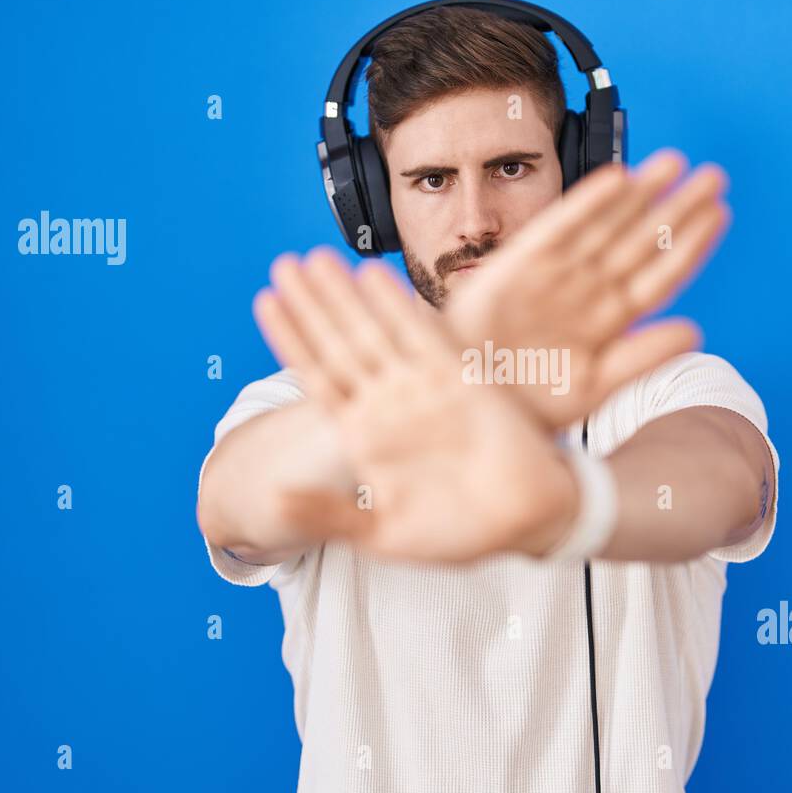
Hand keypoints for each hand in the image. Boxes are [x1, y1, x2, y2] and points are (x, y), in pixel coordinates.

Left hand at [251, 248, 579, 562]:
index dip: (291, 340)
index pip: (318, 377)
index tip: (265, 303)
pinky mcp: (460, 377)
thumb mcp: (381, 533)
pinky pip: (422, 333)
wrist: (526, 522)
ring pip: (373, 331)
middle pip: (340, 343)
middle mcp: (389, 403)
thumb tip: (273, 501)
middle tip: (283, 264)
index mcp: (364, 435)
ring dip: (345, 296)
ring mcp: (422, 387)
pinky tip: (373, 276)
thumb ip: (328, 513)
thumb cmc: (457, 533)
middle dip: (313, 304)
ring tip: (317, 258)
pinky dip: (397, 306)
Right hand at [443, 148, 731, 429]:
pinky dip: (586, 203)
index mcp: (608, 322)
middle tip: (713, 177)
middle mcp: (586, 292)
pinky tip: (616, 180)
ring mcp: (554, 275)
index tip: (720, 216)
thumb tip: (695, 331)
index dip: (690, 247)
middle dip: (676, 209)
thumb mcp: (592, 389)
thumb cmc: (526, 405)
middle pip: (640, 243)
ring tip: (673, 164)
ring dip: (639, 195)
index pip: (659, 277)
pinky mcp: (520, 265)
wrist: (467, 406)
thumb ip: (641, 358)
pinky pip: (560, 227)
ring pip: (606, 227)